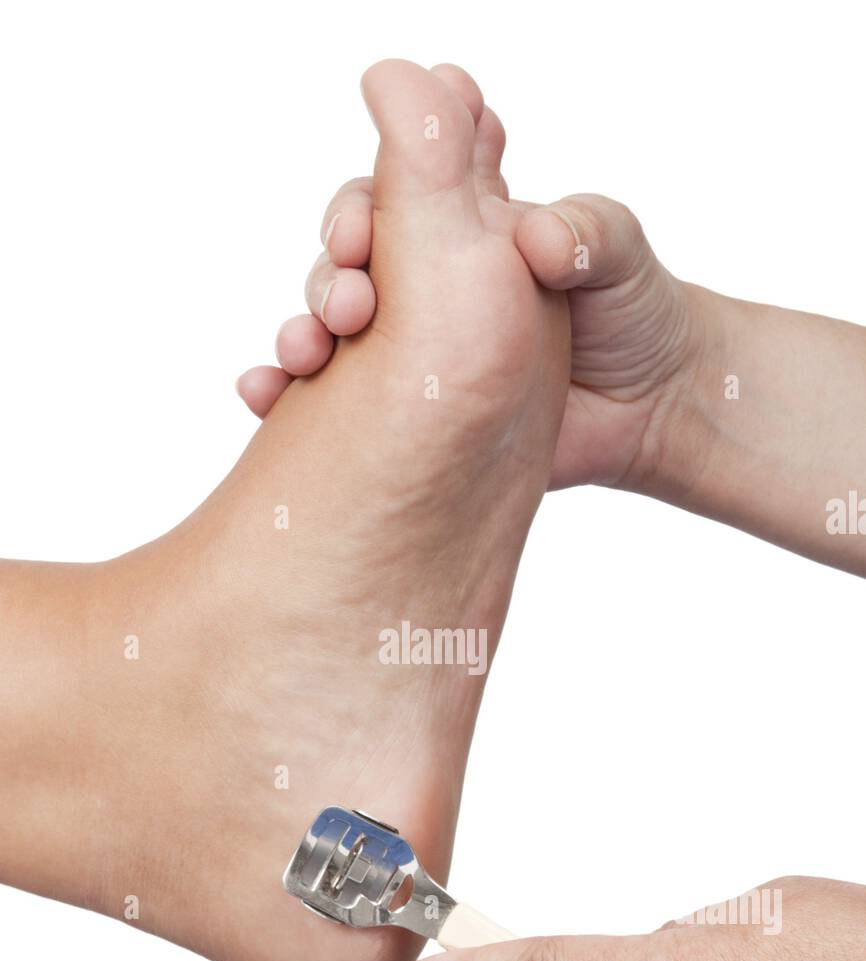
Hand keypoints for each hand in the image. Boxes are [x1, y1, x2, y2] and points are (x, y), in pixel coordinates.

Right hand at [236, 66, 697, 490]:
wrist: (654, 411)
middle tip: (348, 306)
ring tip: (303, 356)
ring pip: (326, 334)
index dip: (365, 209)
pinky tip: (264, 401)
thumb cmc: (638, 313)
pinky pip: (330, 411)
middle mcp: (426, 289)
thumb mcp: (621, 253)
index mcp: (463, 233)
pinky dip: (284, 402)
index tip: (363, 234)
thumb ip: (586, 228)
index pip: (390, 200)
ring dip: (300, 335)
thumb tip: (538, 239)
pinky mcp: (406, 421)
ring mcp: (411, 358)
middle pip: (345, 265)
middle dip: (330, 277)